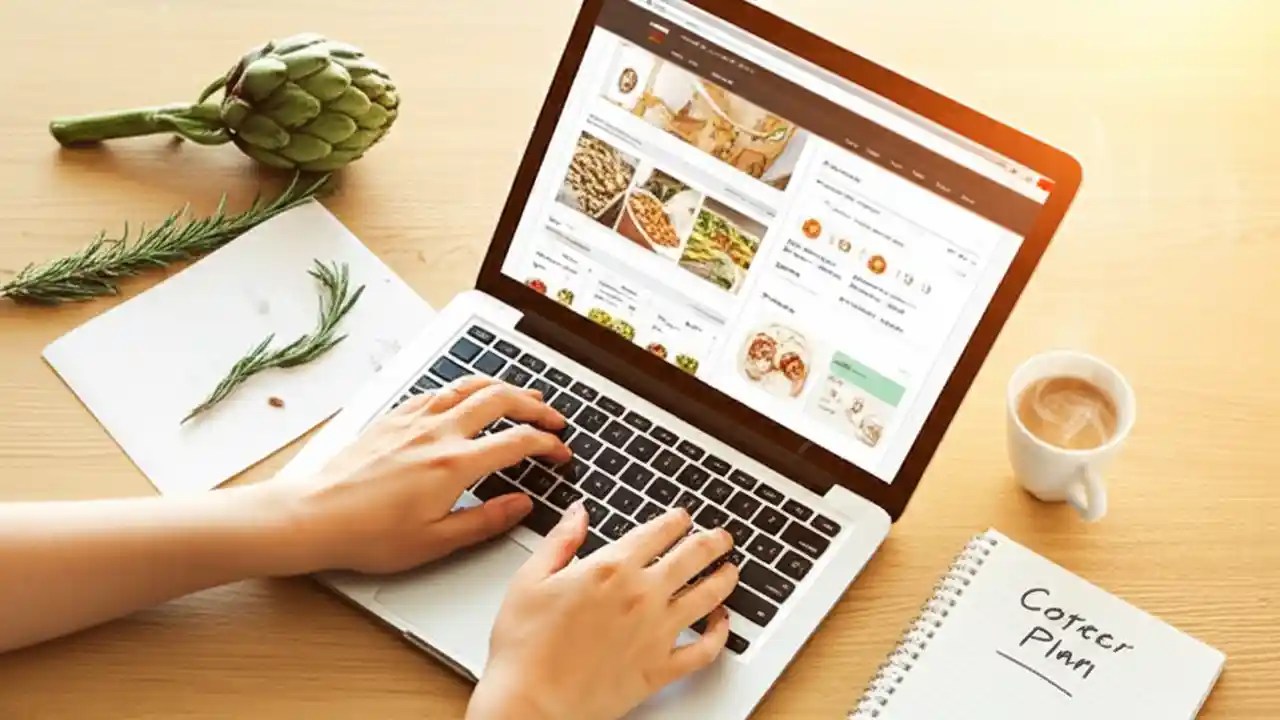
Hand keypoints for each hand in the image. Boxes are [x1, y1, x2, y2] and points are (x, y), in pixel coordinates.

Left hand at [270, 376, 569, 574]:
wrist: (313, 516)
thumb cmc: (368, 535)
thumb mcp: (436, 541)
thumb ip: (486, 520)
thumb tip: (521, 505)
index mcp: (454, 464)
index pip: (517, 441)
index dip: (548, 444)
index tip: (560, 453)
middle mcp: (437, 433)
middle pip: (500, 399)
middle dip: (535, 405)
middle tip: (553, 418)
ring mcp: (414, 420)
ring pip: (469, 386)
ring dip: (502, 387)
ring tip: (521, 395)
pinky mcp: (393, 418)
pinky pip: (438, 391)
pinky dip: (463, 388)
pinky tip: (466, 396)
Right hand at [467, 505, 738, 719]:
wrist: (530, 703)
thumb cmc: (524, 647)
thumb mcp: (530, 579)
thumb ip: (560, 541)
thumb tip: (578, 512)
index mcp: (610, 568)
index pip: (658, 532)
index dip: (677, 520)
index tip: (683, 518)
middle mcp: (642, 595)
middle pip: (693, 557)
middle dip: (712, 542)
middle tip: (722, 537)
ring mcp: (657, 632)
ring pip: (709, 596)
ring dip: (725, 578)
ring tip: (732, 570)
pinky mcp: (661, 668)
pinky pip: (705, 649)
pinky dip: (721, 635)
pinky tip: (723, 624)